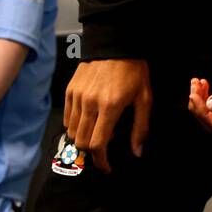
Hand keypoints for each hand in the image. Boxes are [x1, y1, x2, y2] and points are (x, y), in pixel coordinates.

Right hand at [63, 59, 151, 173]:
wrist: (116, 44)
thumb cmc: (134, 71)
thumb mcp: (145, 98)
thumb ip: (140, 127)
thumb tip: (137, 152)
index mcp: (110, 106)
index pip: (97, 144)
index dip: (101, 161)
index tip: (107, 167)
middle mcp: (89, 103)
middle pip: (82, 142)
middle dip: (92, 153)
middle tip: (103, 151)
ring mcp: (77, 96)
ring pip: (73, 132)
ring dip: (84, 139)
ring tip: (99, 132)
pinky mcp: (70, 90)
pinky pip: (67, 118)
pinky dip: (75, 126)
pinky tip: (89, 121)